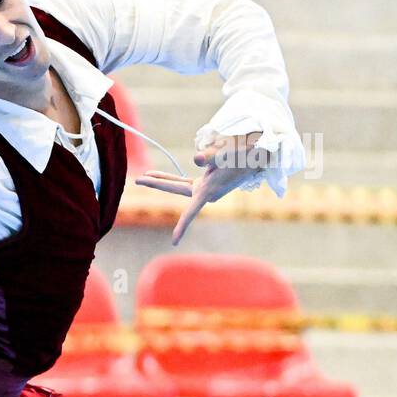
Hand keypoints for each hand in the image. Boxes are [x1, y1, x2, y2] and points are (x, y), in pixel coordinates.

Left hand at [134, 132, 265, 244]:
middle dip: (156, 183)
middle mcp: (206, 192)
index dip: (182, 226)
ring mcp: (206, 188)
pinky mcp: (207, 182)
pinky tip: (162, 175)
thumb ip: (210, 156)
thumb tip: (196, 158)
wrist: (259, 153)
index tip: (174, 242)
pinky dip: (172, 177)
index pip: (191, 211)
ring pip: (179, 185)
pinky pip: (184, 181)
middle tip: (136, 179)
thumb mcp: (227, 153)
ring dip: (162, 180)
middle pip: (176, 190)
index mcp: (209, 191)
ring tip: (144, 175)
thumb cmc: (243, 154)